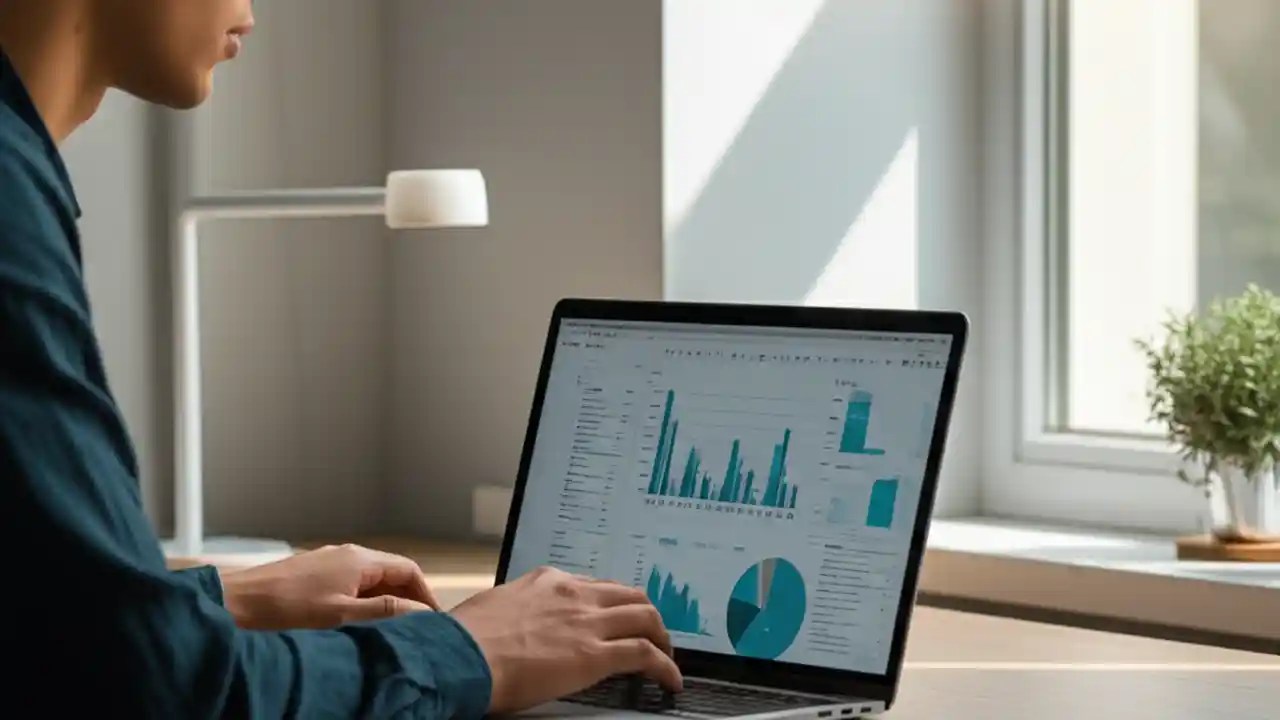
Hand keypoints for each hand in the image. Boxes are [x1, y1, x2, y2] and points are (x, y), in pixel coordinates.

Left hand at [219, 544, 440, 629]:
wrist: (236, 603)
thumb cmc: (286, 609)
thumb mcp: (342, 615)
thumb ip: (384, 611)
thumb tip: (421, 611)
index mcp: (360, 559)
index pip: (409, 570)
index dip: (426, 595)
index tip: (434, 619)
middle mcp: (348, 554)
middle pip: (391, 573)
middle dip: (407, 599)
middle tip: (414, 628)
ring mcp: (329, 561)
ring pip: (370, 579)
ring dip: (384, 601)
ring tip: (387, 629)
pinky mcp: (313, 573)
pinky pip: (351, 583)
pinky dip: (363, 600)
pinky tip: (355, 622)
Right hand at [449, 566, 681, 714]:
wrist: (460, 654)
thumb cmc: (465, 637)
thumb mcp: (495, 606)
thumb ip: (517, 610)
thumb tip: (515, 625)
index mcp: (548, 581)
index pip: (595, 586)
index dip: (611, 603)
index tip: (615, 616)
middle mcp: (574, 594)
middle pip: (629, 595)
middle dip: (645, 614)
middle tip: (650, 633)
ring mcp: (587, 622)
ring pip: (646, 618)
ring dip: (661, 637)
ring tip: (666, 654)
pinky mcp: (596, 654)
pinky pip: (646, 655)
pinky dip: (665, 667)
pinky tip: (670, 680)